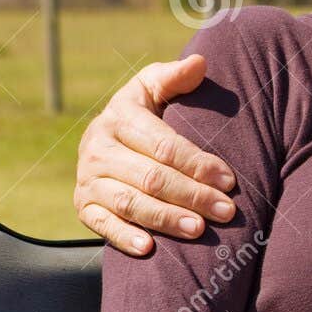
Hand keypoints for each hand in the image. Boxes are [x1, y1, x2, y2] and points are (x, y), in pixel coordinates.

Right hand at [74, 54, 237, 254]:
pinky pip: (101, 224)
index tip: (229, 179)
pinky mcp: (82, 206)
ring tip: (200, 230)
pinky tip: (150, 248)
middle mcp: (97, 149)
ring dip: (166, 218)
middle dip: (192, 195)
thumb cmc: (143, 115)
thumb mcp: (154, 90)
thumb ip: (174, 78)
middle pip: (151, 177)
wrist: (106, 142)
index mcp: (118, 118)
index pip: (163, 145)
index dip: (197, 163)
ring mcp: (88, 179)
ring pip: (130, 203)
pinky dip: (123, 237)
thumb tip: (200, 63)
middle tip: (227, 211)